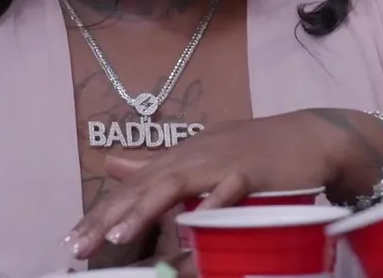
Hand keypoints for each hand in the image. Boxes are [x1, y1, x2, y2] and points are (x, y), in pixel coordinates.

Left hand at [63, 110, 351, 259]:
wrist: (310, 136)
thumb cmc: (254, 151)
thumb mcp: (198, 154)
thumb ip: (155, 164)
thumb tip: (111, 164)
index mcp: (179, 157)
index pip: (132, 187)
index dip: (100, 211)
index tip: (72, 239)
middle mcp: (193, 157)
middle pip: (143, 187)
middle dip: (108, 216)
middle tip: (78, 246)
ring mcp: (221, 163)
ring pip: (175, 185)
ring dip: (144, 210)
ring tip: (116, 235)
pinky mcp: (252, 172)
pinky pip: (228, 189)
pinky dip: (210, 204)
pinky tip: (193, 221)